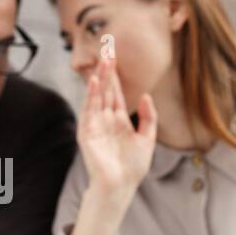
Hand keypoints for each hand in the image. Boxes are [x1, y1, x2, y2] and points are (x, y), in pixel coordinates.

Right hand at [78, 56, 156, 196]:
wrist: (121, 186)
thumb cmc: (133, 167)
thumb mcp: (147, 139)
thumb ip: (148, 117)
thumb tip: (145, 96)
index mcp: (120, 120)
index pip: (117, 92)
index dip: (116, 75)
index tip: (116, 56)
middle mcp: (106, 120)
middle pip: (106, 90)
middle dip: (107, 70)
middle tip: (108, 48)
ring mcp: (96, 125)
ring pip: (97, 96)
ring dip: (99, 78)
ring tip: (103, 60)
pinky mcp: (88, 133)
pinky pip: (89, 111)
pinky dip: (91, 97)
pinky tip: (95, 83)